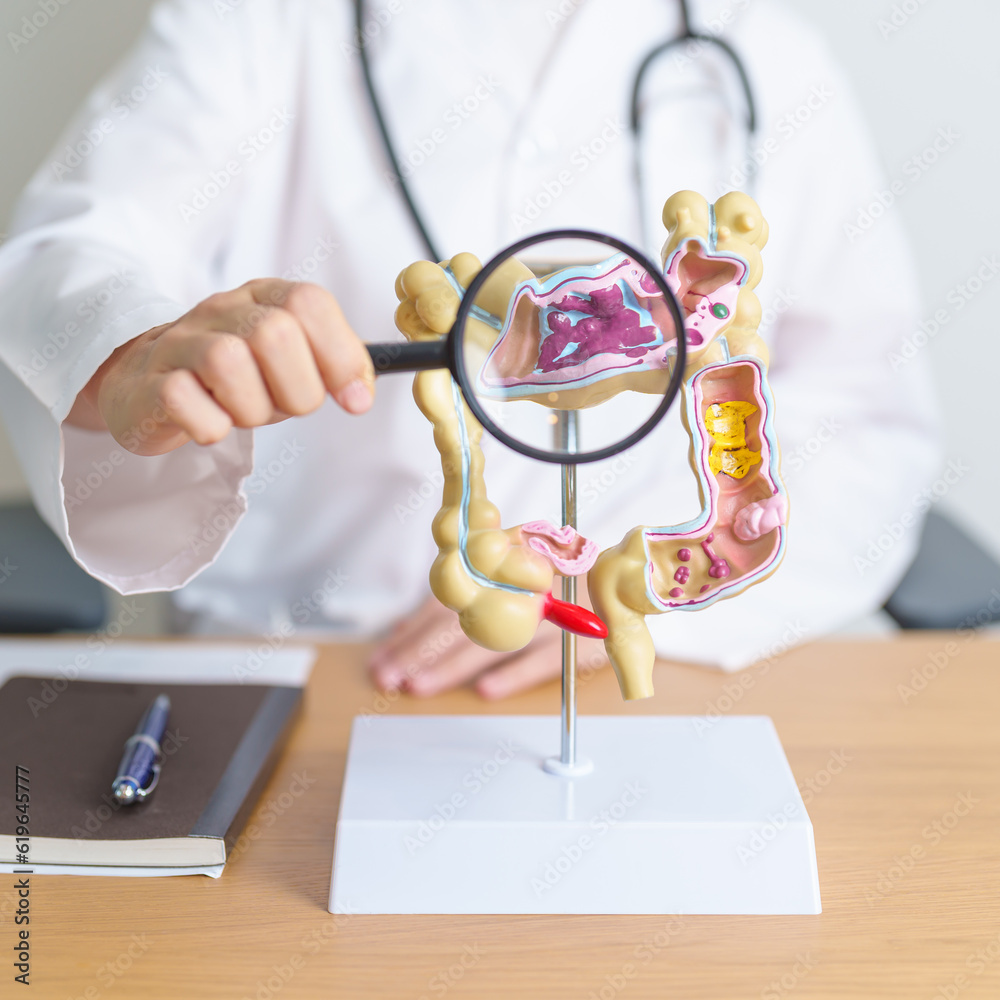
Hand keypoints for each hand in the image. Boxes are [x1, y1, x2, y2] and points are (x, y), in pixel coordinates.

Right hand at [67, 279, 374, 454]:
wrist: (148, 384)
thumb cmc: (235, 377)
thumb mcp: (292, 363)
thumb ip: (334, 366)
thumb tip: (362, 392)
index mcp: (263, 297)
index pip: (309, 302)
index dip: (341, 355)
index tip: (354, 400)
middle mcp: (220, 310)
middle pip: (274, 333)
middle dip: (297, 390)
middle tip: (286, 407)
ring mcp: (179, 342)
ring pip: (227, 362)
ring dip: (252, 409)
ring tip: (244, 414)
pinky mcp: (149, 383)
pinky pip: (183, 399)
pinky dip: (210, 425)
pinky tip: (212, 425)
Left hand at [369, 595, 606, 699]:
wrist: (624, 583)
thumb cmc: (555, 583)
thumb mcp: (508, 583)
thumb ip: (464, 602)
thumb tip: (407, 626)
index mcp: (501, 573)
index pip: (448, 606)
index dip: (412, 630)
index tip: (385, 655)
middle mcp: (522, 592)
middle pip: (461, 626)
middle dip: (419, 654)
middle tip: (389, 677)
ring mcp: (552, 617)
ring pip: (493, 643)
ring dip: (452, 667)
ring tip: (420, 686)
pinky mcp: (581, 642)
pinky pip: (543, 658)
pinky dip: (515, 674)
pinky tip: (486, 691)